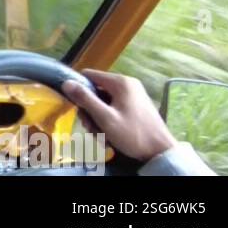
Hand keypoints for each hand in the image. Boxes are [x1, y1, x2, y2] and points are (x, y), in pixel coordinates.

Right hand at [61, 69, 175, 161]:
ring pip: (105, 101)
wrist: (161, 151)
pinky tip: (110, 134)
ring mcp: (133, 94)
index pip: (89, 75)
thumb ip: (85, 99)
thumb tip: (66, 83)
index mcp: (120, 82)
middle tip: (90, 127)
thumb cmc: (133, 133)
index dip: (79, 89)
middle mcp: (127, 84)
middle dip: (90, 109)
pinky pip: (115, 107)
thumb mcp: (105, 118)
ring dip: (98, 117)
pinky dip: (109, 119)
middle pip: (96, 90)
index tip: (78, 108)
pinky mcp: (137, 105)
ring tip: (101, 135)